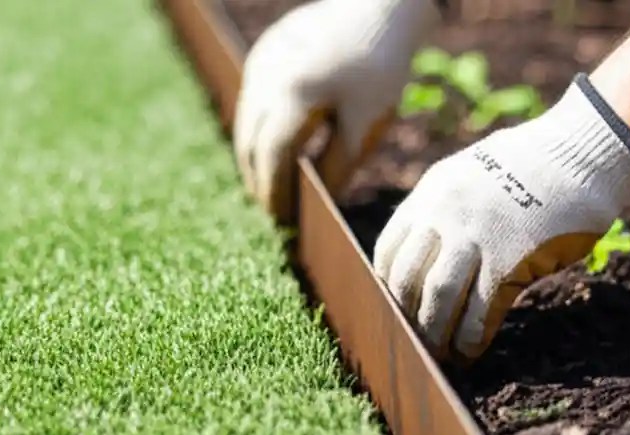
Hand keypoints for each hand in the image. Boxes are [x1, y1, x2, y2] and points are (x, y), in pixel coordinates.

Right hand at [234, 0, 438, 222]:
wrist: (382, 6)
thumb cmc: (381, 66)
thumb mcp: (367, 121)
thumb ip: (340, 164)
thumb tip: (318, 201)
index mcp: (295, 93)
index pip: (273, 156)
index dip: (275, 191)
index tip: (282, 218)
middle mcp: (268, 74)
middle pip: (251, 141)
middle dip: (260, 179)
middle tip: (274, 210)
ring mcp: (262, 59)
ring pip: (247, 121)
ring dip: (256, 156)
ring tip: (273, 185)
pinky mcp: (265, 51)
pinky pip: (254, 99)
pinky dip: (260, 128)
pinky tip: (275, 149)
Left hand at [373, 78, 629, 359]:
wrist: (584, 150)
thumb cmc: (537, 163)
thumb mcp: (475, 172)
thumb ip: (448, 206)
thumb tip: (432, 248)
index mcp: (433, 191)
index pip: (390, 249)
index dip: (388, 287)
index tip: (395, 308)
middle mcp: (446, 213)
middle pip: (407, 278)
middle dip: (406, 317)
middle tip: (414, 341)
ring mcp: (477, 236)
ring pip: (438, 297)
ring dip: (435, 332)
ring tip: (440, 354)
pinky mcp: (511, 258)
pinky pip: (480, 308)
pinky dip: (471, 335)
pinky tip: (470, 350)